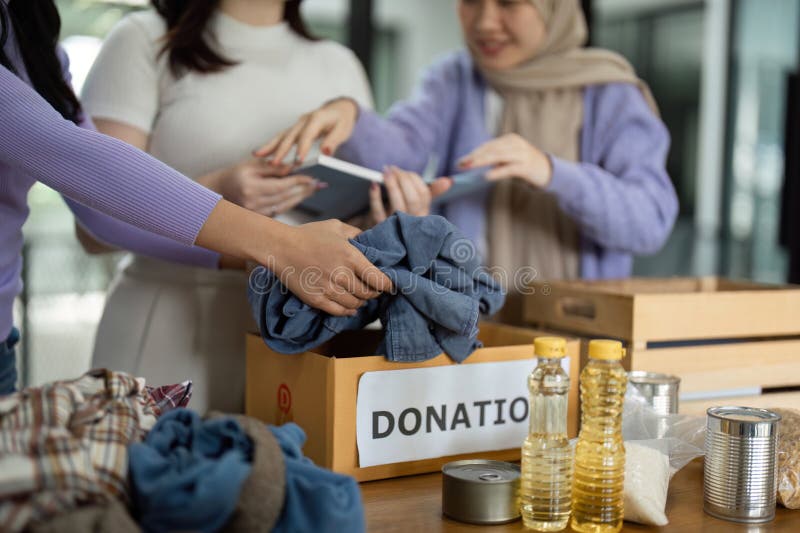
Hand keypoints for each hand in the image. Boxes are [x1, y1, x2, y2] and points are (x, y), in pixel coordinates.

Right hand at [196, 201, 392, 315]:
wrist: (280, 247)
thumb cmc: (308, 235)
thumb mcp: (336, 227)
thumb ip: (356, 233)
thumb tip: (371, 240)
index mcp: (351, 256)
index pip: (378, 279)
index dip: (387, 285)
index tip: (390, 285)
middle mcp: (342, 275)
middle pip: (368, 293)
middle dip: (375, 293)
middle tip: (375, 290)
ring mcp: (328, 289)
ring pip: (355, 303)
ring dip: (362, 302)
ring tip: (362, 297)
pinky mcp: (316, 299)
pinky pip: (339, 311)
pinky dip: (349, 311)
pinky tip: (351, 308)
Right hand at [205, 158, 318, 216]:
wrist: (218, 191)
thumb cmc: (235, 175)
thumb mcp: (251, 165)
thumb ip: (273, 167)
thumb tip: (293, 167)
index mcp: (251, 187)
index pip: (281, 185)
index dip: (299, 181)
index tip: (312, 177)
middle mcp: (253, 203)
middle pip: (286, 197)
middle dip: (304, 190)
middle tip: (318, 184)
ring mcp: (255, 213)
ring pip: (284, 206)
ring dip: (300, 198)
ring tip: (313, 190)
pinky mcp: (258, 218)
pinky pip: (279, 211)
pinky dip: (290, 203)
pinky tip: (300, 197)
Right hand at [253, 97, 358, 164]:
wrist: (340, 109)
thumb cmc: (342, 120)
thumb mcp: (343, 130)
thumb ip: (334, 141)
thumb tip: (326, 152)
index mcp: (316, 118)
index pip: (307, 135)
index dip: (302, 148)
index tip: (298, 161)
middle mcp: (304, 120)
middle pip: (290, 135)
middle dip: (281, 150)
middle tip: (274, 163)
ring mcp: (298, 124)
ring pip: (282, 135)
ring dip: (270, 146)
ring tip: (257, 155)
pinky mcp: (295, 129)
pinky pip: (281, 137)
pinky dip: (271, 145)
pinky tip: (261, 153)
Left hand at [369, 166, 452, 223]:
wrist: (380, 240)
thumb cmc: (401, 216)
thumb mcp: (417, 206)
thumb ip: (432, 192)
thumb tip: (449, 181)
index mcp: (422, 215)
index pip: (424, 196)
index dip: (415, 180)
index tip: (406, 172)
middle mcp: (411, 222)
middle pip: (412, 201)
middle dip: (403, 180)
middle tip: (393, 169)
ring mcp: (395, 227)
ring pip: (397, 206)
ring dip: (391, 185)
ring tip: (385, 172)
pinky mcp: (378, 228)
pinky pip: (377, 212)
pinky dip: (375, 197)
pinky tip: (374, 184)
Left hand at [458, 133, 552, 187]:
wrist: (549, 171)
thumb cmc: (525, 166)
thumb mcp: (509, 158)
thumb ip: (495, 159)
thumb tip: (474, 164)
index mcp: (509, 140)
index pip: (488, 146)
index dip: (474, 153)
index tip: (460, 161)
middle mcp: (515, 144)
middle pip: (491, 149)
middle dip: (474, 157)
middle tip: (461, 164)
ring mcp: (522, 154)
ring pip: (498, 156)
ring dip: (481, 162)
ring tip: (469, 167)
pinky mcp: (526, 166)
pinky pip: (509, 168)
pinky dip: (497, 172)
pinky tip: (487, 176)